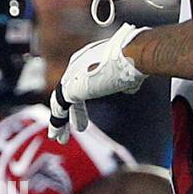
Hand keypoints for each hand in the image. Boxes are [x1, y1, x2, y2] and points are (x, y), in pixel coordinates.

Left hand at [48, 23, 149, 141]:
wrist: (133, 55)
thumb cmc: (136, 61)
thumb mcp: (130, 73)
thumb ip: (126, 82)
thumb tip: (130, 88)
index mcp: (89, 57)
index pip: (79, 77)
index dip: (80, 95)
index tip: (81, 109)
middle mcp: (77, 63)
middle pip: (67, 89)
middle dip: (68, 109)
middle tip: (74, 125)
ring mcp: (71, 75)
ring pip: (60, 100)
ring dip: (59, 120)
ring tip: (60, 138)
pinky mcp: (71, 88)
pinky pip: (59, 108)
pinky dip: (57, 121)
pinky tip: (56, 134)